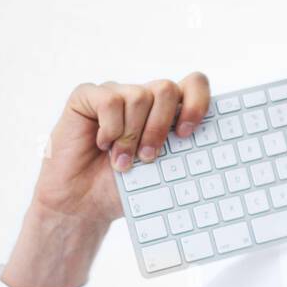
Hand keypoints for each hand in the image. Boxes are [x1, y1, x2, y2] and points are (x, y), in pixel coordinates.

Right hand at [30, 72, 211, 229]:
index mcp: (165, 111)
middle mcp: (141, 97)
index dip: (196, 102)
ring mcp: (115, 93)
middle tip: (147, 156)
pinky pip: (109, 101)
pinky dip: (109, 129)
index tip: (185, 133)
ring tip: (121, 160)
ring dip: (131, 135)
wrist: (84, 201)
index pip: (193, 84)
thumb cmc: (122, 186)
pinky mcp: (87, 96)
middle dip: (159, 126)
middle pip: (165, 89)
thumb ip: (179, 148)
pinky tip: (102, 144)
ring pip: (138, 96)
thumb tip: (201, 142)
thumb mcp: (159, 170)